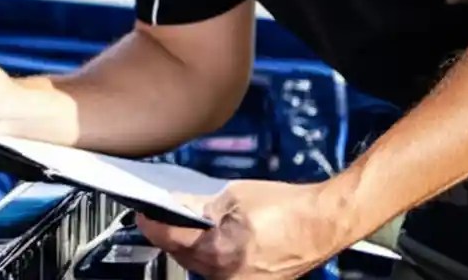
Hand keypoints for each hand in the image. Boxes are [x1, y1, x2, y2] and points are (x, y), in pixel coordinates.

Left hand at [135, 179, 352, 279]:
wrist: (325, 222)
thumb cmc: (288, 208)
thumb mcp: (234, 195)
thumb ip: (199, 203)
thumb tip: (176, 203)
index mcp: (218, 253)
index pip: (169, 240)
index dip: (151, 225)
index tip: (143, 215)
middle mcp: (228, 276)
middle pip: (183, 258)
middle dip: (171, 237)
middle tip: (163, 216)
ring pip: (202, 267)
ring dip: (193, 248)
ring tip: (190, 225)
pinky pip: (223, 271)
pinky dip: (214, 256)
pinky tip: (215, 239)